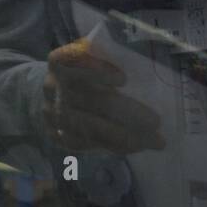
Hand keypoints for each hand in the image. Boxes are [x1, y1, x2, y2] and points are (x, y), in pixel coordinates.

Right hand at [43, 38, 164, 153]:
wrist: (57, 96)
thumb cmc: (86, 75)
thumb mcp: (94, 61)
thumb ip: (111, 60)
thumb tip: (143, 68)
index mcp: (59, 62)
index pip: (70, 60)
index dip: (95, 68)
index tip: (124, 79)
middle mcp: (51, 87)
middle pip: (87, 99)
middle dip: (124, 110)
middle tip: (156, 120)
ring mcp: (51, 113)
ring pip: (88, 126)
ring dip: (124, 135)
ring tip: (154, 140)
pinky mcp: (56, 135)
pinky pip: (86, 144)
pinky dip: (114, 146)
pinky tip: (136, 146)